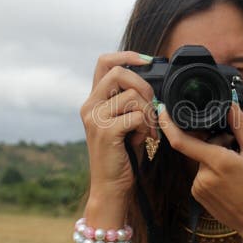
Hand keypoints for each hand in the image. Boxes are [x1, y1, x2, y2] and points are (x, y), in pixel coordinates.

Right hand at [80, 51, 157, 198]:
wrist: (112, 186)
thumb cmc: (123, 155)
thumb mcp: (125, 122)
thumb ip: (131, 102)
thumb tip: (152, 84)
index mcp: (94, 100)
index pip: (104, 61)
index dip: (127, 55)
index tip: (149, 61)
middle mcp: (90, 105)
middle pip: (118, 72)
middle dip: (144, 86)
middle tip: (153, 106)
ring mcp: (95, 118)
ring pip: (132, 96)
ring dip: (149, 113)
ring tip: (149, 130)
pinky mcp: (105, 131)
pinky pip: (136, 115)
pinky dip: (147, 127)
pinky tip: (144, 140)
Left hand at [156, 100, 242, 238]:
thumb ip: (241, 126)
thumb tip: (230, 106)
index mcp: (217, 162)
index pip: (181, 141)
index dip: (168, 124)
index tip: (163, 110)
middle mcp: (203, 176)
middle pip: (200, 148)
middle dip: (216, 143)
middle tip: (237, 149)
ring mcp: (199, 188)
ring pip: (202, 162)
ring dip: (215, 159)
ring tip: (236, 169)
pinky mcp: (199, 197)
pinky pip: (203, 176)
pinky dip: (214, 173)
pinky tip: (230, 180)